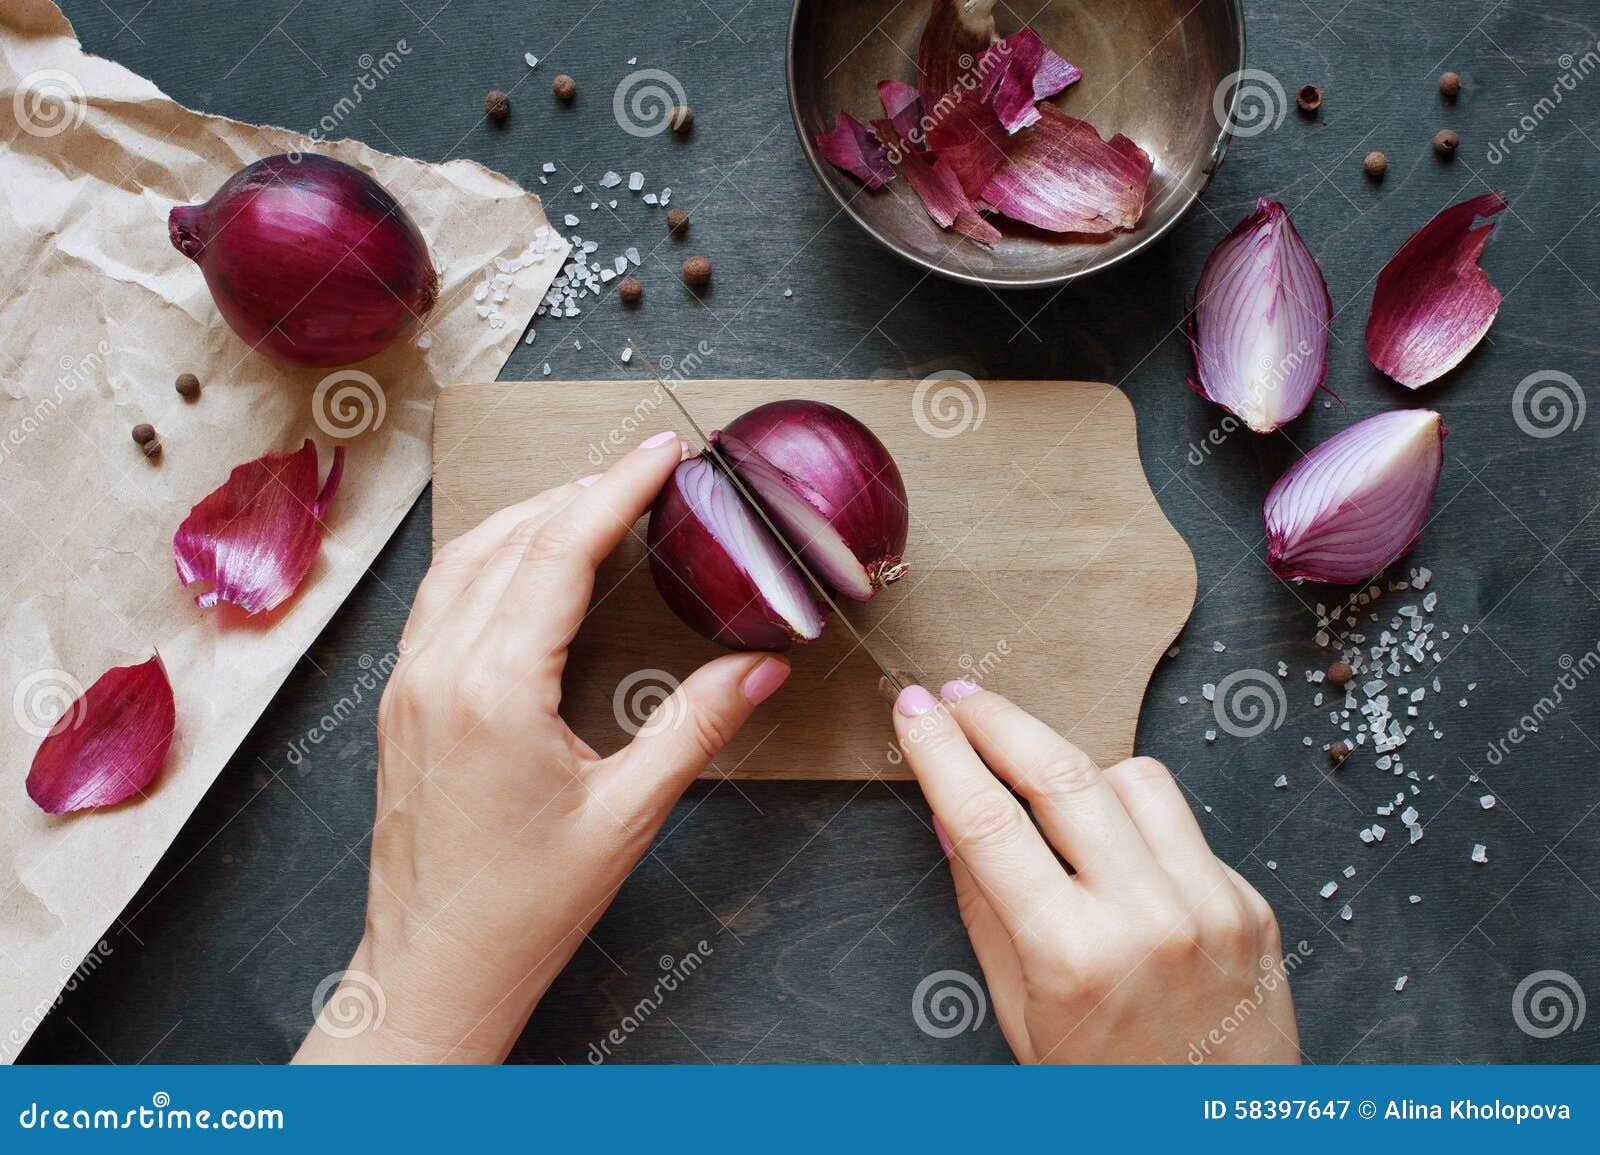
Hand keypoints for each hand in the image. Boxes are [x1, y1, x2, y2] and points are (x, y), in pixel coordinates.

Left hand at [295, 431, 791, 1062]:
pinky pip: (441, 596)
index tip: (663, 452)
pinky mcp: (402, 701)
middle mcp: (438, 671)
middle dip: (582, 490)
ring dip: (530, 515)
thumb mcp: (626, 817)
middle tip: (646, 469)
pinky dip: (490, 555)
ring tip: (594, 499)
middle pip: (511, 538)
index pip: (561, 551)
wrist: (431, 971)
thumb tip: (760, 668)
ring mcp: (409, 683)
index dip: (619, 489)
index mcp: (494, 691)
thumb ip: (696, 728)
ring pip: (465, 558)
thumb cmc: (521, 910)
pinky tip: (526, 562)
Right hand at [894, 681, 1299, 1063]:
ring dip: (1076, 766)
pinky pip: (1182, 824)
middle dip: (999, 720)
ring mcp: (1212, 905)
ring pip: (1133, 777)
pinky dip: (1136, 819)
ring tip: (1039, 783)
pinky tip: (1112, 847)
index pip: (987, 821)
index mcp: (1074, 956)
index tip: (913, 709)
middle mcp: (1150, 918)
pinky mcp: (1248, 903)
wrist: (1216, 1140)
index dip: (940, 752)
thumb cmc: (1105, 1091)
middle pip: (1062, 773)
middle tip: (959, 695)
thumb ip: (985, 909)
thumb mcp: (1020, 1015)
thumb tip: (952, 817)